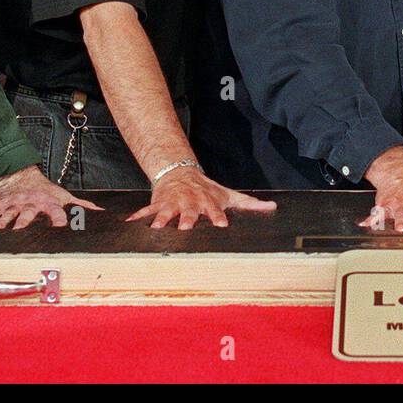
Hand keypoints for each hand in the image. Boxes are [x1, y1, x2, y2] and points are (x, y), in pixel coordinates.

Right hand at [0, 166, 103, 229]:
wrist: (20, 175)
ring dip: (1, 226)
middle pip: (27, 216)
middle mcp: (29, 204)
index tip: (61, 228)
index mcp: (47, 203)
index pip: (54, 212)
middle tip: (21, 235)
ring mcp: (13, 206)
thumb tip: (102, 212)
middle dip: (24, 225)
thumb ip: (82, 205)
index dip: (59, 219)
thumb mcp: (65, 196)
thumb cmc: (45, 190)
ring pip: (6, 217)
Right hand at [126, 166, 276, 229]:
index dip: (218, 217)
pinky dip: (137, 217)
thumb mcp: (229, 195)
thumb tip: (273, 207)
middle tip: (185, 229)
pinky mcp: (158, 203)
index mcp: (208, 202)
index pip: (215, 210)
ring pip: (166, 212)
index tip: (221, 225)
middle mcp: (190, 203)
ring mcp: (173, 203)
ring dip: (161, 220)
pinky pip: (146, 210)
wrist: (181, 173)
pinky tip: (128, 225)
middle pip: (190, 212)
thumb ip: (250, 203)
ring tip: (154, 229)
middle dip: (187, 219)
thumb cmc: (208, 190)